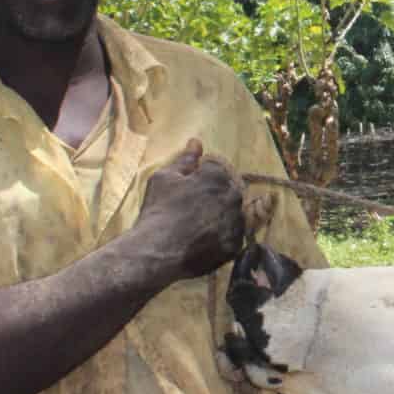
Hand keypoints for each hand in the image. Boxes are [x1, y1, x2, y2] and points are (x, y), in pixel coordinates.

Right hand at [135, 138, 245, 282]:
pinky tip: (203, 240)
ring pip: (233, 213)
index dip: (199, 177)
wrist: (157, 252)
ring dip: (221, 215)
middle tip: (192, 209)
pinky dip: (222, 236)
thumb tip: (196, 142)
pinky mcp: (235, 245)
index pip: (215, 168)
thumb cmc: (158, 211)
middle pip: (228, 190)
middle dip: (214, 195)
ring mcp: (237, 222)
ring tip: (197, 226)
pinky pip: (233, 236)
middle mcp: (233, 196)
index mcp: (217, 176)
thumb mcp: (164, 178)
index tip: (186, 190)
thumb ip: (184, 159)